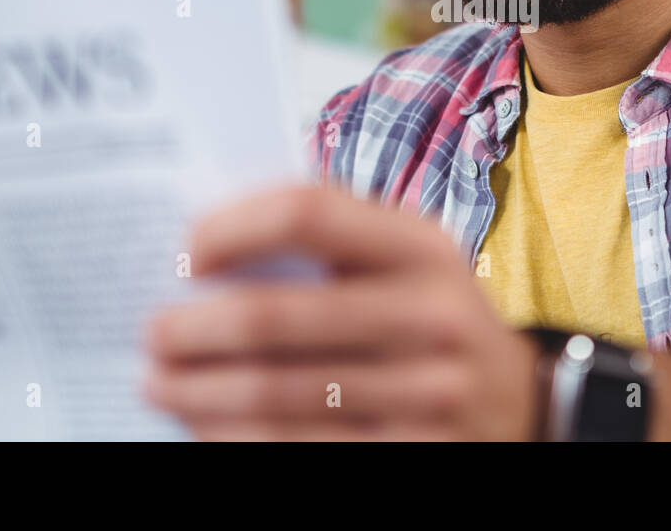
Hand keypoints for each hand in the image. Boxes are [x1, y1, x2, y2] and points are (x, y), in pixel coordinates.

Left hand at [143, 184, 539, 439]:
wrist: (518, 401)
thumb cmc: (431, 314)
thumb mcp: (408, 259)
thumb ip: (332, 237)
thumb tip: (206, 241)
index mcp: (422, 245)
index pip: (308, 214)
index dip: (232, 227)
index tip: (186, 250)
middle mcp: (431, 315)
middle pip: (276, 316)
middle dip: (193, 328)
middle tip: (152, 332)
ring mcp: (426, 394)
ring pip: (277, 395)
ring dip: (198, 391)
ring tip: (158, 383)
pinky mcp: (411, 455)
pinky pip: (299, 452)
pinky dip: (235, 439)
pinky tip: (202, 426)